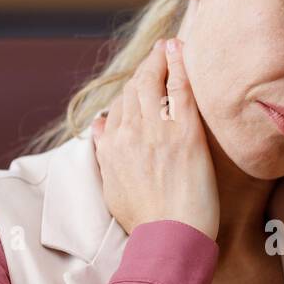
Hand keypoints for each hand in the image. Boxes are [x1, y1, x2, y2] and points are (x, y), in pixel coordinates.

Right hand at [91, 37, 218, 240]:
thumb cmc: (146, 221)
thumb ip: (105, 155)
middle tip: (158, 53)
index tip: (141, 80)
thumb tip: (99, 127)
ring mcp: (156, 130)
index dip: (131, 90)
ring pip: (153, 82)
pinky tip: (180, 48)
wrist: (169, 236)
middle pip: (134, 89)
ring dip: (160, 59)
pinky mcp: (184, 132)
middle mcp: (129, 132)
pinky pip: (179, 87)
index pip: (119, 106)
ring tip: (169, 47)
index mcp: (111, 146)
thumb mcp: (112, 189)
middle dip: (145, 68)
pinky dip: (178, 64)